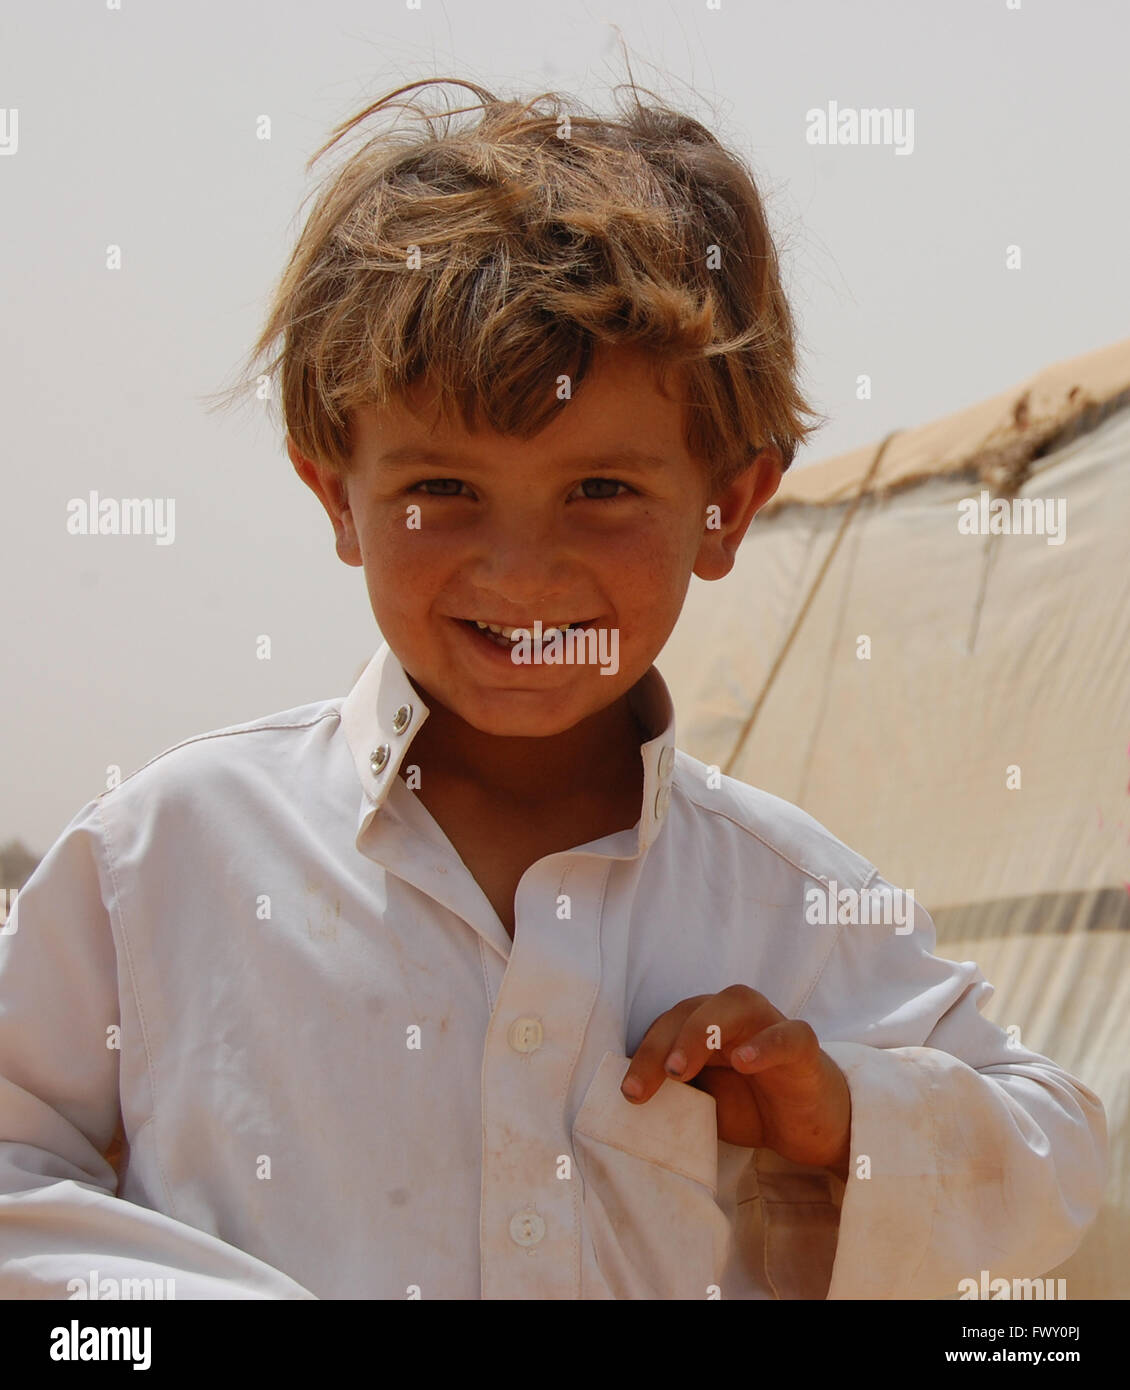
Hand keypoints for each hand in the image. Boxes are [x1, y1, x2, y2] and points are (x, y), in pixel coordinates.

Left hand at [621, 984, 851, 1176]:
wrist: (811, 1128)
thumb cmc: (753, 1106)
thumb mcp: (704, 1104)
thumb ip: (676, 1092)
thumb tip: (633, 1096)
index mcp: (706, 1025)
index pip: (667, 1026)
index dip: (643, 1054)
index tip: (629, 1093)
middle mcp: (735, 1016)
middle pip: (692, 1009)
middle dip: (662, 1044)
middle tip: (643, 1087)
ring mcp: (771, 1026)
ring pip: (736, 1005)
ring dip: (701, 1032)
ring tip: (679, 1069)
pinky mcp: (804, 1047)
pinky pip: (787, 1034)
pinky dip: (764, 1044)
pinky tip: (743, 1062)